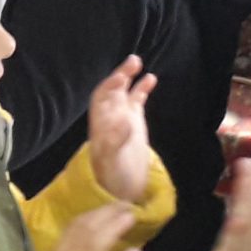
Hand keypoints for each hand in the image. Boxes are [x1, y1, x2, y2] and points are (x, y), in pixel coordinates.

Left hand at [86, 56, 158, 202]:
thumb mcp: (112, 161)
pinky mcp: (135, 121)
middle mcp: (109, 117)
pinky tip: (151, 78)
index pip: (101, 99)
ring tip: (139, 62)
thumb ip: (116, 141)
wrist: (123, 189)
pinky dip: (142, 88)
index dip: (109, 87)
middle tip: (132, 61)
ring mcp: (122, 117)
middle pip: (112, 90)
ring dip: (129, 77)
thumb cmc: (112, 176)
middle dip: (120, 75)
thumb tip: (124, 121)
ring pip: (124, 91)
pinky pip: (137, 99)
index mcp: (99, 124)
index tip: (120, 79)